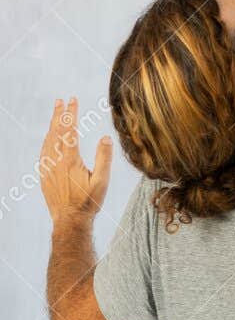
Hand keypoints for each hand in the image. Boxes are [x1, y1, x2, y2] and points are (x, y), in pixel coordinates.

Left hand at [38, 98, 111, 224]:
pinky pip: (43, 152)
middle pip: (56, 132)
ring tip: (56, 115)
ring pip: (48, 140)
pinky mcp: (44, 174)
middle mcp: (56, 160)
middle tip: (60, 101)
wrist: (70, 219)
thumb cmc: (89, 201)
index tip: (73, 100)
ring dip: (52, 126)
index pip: (70, 130)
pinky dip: (47, 140)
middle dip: (59, 115)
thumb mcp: (102, 181)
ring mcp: (48, 167)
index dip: (72, 114)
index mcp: (70, 160)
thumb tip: (105, 138)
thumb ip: (103, 158)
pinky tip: (49, 138)